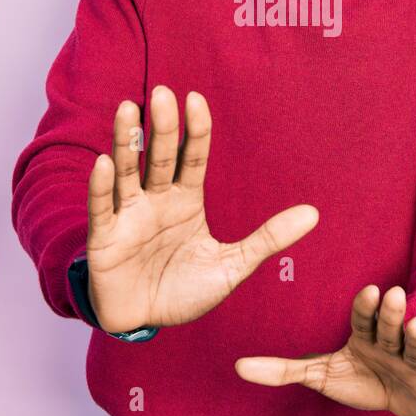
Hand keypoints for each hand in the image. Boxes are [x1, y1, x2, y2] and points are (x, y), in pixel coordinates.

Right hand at [84, 84, 318, 332]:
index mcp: (185, 201)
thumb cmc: (184, 290)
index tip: (195, 98)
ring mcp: (128, 216)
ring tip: (128, 109)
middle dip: (161, 126)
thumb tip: (314, 214)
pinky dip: (101, 186)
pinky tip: (104, 163)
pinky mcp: (105, 238)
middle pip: (159, 157)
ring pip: (127, 171)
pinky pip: (102, 208)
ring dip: (125, 141)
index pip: (191, 158)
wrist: (144, 322)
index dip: (194, 130)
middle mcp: (156, 200)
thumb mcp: (232, 265)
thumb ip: (268, 238)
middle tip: (162, 93)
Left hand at [233, 284, 415, 415]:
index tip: (369, 289)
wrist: (396, 401)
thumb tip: (238, 367)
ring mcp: (413, 364)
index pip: (363, 317)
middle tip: (394, 294)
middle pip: (390, 327)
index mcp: (365, 335)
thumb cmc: (358, 380)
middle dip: (392, 313)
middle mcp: (391, 344)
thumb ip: (282, 370)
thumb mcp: (319, 374)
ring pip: (415, 349)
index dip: (365, 306)